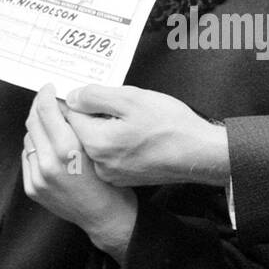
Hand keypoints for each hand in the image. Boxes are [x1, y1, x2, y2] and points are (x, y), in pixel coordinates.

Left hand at [23, 85, 137, 262]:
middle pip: (33, 121)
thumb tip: (61, 101)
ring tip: (53, 127)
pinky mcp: (32, 188)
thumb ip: (77, 122)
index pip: (45, 109)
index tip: (49, 87)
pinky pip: (27, 156)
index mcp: (67, 148)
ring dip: (38, 128)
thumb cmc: (109, 179)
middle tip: (48, 100)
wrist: (106, 216)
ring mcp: (37, 177)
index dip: (45, 94)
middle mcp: (48, 163)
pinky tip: (49, 148)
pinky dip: (36, 148)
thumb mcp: (98, 144)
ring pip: (28, 137)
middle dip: (40, 107)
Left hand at [64, 84, 229, 187]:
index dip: (75, 98)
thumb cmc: (170, 125)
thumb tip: (72, 97)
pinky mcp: (122, 178)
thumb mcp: (131, 97)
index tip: (82, 90)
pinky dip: (111, 140)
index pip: (68, 115)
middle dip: (87, 112)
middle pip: (78, 130)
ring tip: (124, 115)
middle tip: (106, 99)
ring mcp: (111, 174)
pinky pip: (106, 154)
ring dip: (100, 126)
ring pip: (93, 141)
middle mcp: (99, 164)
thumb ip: (94, 96)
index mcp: (97, 143)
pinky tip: (130, 131)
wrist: (200, 153)